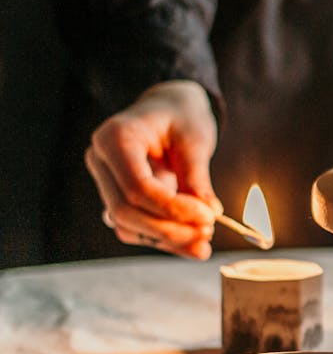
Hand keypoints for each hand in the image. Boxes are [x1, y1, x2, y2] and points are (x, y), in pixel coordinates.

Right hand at [86, 80, 221, 259]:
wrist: (170, 108)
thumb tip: (210, 213)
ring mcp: (105, 181)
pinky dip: (164, 239)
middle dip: (168, 229)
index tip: (208, 216)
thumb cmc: (182, 116)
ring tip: (203, 243)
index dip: (172, 208)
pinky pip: (136, 227)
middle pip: (125, 210)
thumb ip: (197, 176)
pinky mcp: (118, 197)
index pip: (137, 186)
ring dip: (166, 240)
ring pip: (127, 225)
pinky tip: (192, 245)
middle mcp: (101, 160)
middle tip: (207, 234)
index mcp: (114, 138)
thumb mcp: (195, 138)